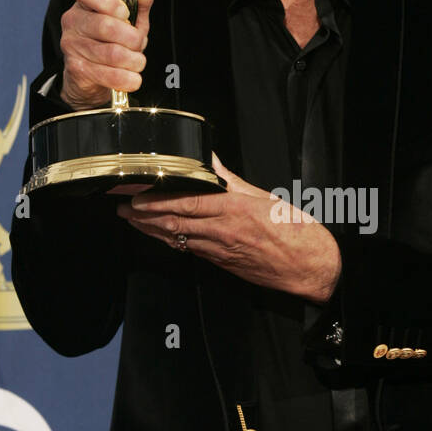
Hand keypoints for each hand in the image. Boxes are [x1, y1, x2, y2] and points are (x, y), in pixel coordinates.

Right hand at [59, 0, 157, 109]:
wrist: (94, 76)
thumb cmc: (113, 40)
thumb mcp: (132, 17)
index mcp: (85, 1)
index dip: (107, 0)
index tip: (124, 12)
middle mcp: (74, 20)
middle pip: (104, 25)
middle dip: (132, 38)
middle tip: (139, 43)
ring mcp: (72, 44)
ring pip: (110, 52)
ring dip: (133, 60)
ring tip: (138, 61)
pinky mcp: (76, 68)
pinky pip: (107, 74)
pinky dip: (126, 78)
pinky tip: (133, 77)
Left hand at [116, 154, 341, 303]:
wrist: (311, 268)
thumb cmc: (296, 232)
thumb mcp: (265, 197)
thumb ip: (232, 180)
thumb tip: (212, 162)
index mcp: (233, 211)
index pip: (185, 203)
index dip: (156, 201)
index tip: (135, 195)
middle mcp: (222, 233)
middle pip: (173, 222)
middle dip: (143, 215)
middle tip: (120, 206)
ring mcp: (220, 251)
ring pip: (176, 239)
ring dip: (149, 230)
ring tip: (130, 220)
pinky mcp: (222, 264)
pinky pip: (189, 250)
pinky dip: (170, 241)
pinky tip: (158, 236)